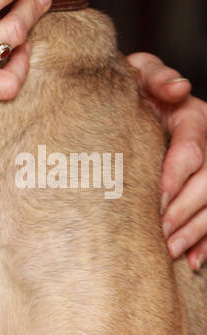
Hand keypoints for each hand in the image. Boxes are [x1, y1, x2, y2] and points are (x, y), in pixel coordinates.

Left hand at [126, 51, 206, 270]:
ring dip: (194, 232)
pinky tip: (192, 261)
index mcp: (195, 117)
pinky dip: (206, 243)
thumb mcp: (141, 73)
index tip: (155, 201)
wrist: (135, 101)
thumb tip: (180, 88)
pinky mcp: (206, 190)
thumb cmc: (134, 88)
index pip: (192, 151)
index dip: (175, 177)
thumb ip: (155, 76)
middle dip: (184, 212)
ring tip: (168, 251)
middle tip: (159, 235)